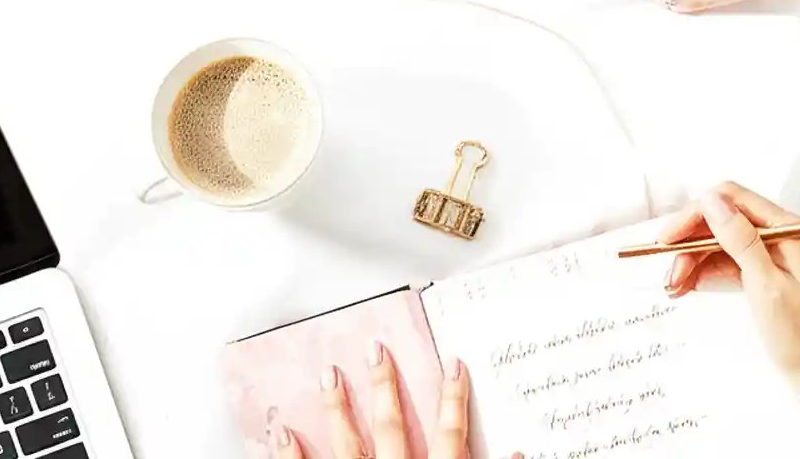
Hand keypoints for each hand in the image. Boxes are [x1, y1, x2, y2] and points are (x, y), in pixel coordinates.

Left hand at [276, 343, 501, 458]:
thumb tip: (518, 454)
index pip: (450, 436)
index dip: (452, 397)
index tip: (453, 362)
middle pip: (391, 428)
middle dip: (384, 387)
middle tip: (375, 350)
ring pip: (348, 447)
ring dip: (338, 410)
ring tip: (328, 375)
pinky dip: (292, 455)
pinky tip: (281, 432)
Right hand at [657, 182, 799, 392]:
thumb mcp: (767, 285)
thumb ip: (740, 240)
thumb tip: (713, 202)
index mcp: (789, 229)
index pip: (731, 200)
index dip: (694, 215)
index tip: (668, 239)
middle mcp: (781, 234)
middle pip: (723, 220)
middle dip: (691, 242)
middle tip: (670, 272)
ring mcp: (773, 253)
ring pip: (721, 241)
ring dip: (693, 259)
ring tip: (675, 286)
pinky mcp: (765, 272)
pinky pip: (728, 261)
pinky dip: (705, 271)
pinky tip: (690, 286)